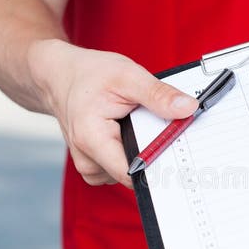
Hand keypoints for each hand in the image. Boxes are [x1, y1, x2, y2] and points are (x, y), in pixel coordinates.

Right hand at [29, 40, 197, 187]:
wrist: (61, 77)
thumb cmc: (89, 75)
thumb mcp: (127, 75)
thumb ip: (158, 94)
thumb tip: (187, 108)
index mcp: (92, 139)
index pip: (132, 172)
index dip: (159, 165)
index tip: (179, 154)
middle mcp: (88, 160)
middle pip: (135, 174)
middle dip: (155, 155)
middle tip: (163, 129)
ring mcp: (90, 166)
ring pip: (131, 172)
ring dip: (143, 152)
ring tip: (139, 124)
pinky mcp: (96, 166)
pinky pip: (123, 168)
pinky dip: (133, 152)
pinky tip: (131, 133)